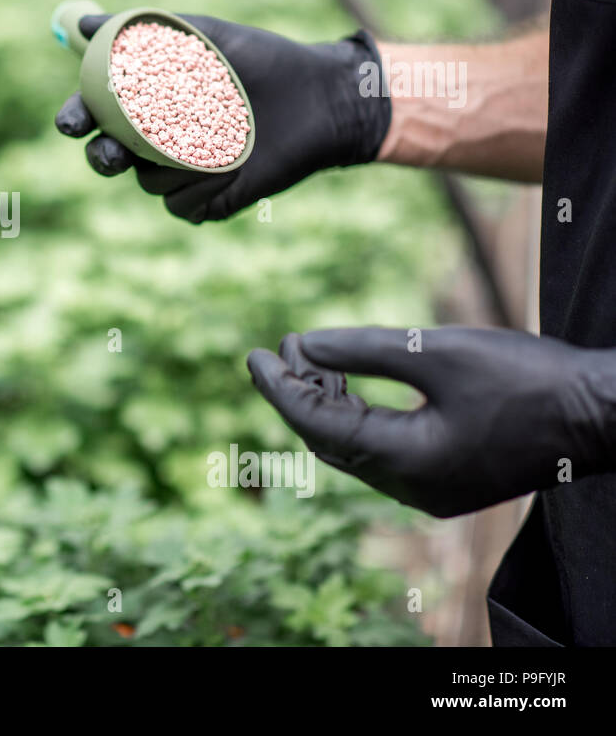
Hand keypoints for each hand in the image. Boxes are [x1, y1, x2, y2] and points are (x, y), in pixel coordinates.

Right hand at [54, 14, 389, 221]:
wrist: (318, 99)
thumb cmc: (262, 61)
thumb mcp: (204, 35)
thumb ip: (145, 30)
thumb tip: (83, 22)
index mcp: (144, 103)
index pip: (93, 113)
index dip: (75, 117)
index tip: (72, 121)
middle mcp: (154, 142)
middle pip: (106, 157)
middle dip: (102, 156)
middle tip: (113, 153)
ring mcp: (178, 175)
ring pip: (146, 182)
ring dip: (172, 165)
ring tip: (219, 136)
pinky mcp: (204, 203)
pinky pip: (180, 204)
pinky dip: (202, 185)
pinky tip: (234, 163)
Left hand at [247, 327, 615, 517]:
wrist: (602, 413)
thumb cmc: (527, 378)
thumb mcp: (435, 352)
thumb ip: (362, 351)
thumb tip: (302, 345)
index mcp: (408, 463)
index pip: (319, 427)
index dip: (281, 389)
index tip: (254, 355)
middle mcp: (413, 488)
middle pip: (330, 442)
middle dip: (298, 396)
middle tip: (276, 351)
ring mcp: (431, 490)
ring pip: (355, 449)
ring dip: (327, 405)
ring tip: (306, 358)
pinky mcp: (447, 479)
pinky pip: (382, 452)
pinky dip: (358, 417)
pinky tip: (345, 384)